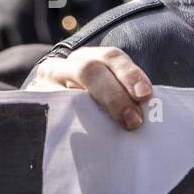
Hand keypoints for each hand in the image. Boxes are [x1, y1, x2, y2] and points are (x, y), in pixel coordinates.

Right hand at [27, 47, 152, 130]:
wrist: (57, 111)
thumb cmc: (100, 106)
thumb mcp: (114, 95)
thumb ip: (130, 99)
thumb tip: (156, 116)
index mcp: (96, 58)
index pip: (112, 57)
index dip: (129, 74)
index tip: (144, 94)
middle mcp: (71, 65)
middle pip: (90, 70)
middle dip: (114, 95)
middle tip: (133, 121)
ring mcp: (50, 83)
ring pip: (68, 89)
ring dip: (91, 109)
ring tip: (109, 130)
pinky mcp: (37, 102)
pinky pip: (51, 110)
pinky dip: (68, 122)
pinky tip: (83, 136)